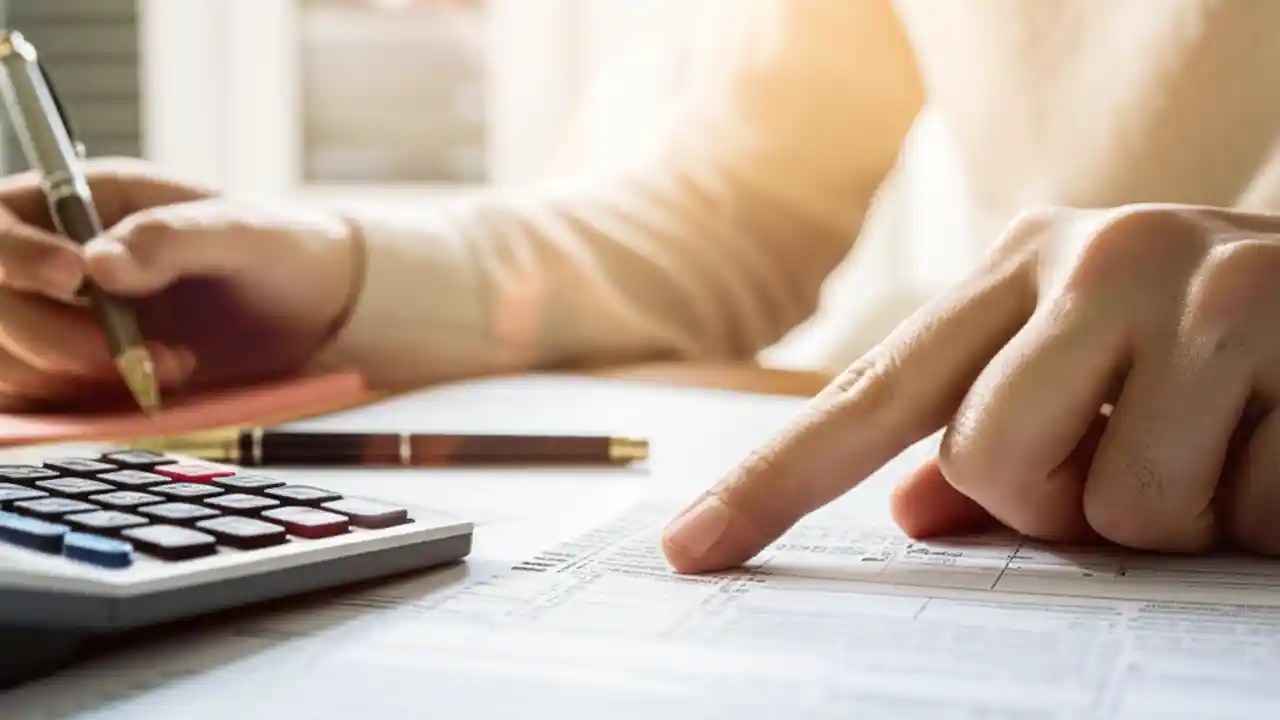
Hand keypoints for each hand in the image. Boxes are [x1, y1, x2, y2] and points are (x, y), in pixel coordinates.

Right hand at [0, 159, 356, 408]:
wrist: (318, 310)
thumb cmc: (282, 250)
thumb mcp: (243, 233)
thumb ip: (174, 238)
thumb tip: (98, 263)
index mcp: (84, 202)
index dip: (14, 255)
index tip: (73, 279)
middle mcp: (58, 258)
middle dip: (54, 336)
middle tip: (136, 355)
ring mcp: (64, 319)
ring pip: (7, 358)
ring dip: (73, 378)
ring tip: (171, 369)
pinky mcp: (80, 373)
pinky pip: (39, 398)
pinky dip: (77, 407)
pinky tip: (143, 395)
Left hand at [663, 204, 1279, 570]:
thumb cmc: (1207, 336)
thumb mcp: (1088, 365)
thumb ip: (995, 435)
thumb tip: (910, 512)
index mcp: (1022, 264)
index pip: (871, 395)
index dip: (774, 482)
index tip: (692, 548)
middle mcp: (1098, 256)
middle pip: (987, 462)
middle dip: (1056, 502)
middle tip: (1124, 455)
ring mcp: (1206, 290)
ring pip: (1116, 508)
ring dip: (1169, 512)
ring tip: (1216, 443)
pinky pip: (1243, 511)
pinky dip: (1260, 511)